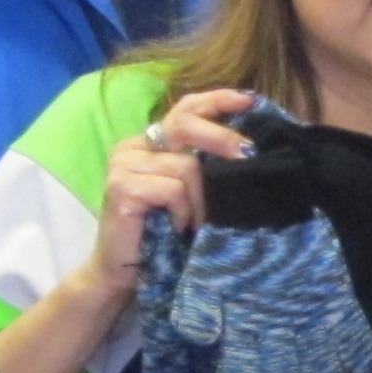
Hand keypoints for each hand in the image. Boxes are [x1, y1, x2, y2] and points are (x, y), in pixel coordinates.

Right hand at [86, 88, 255, 298]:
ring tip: (195, 224)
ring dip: (201, 201)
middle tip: (249, 154)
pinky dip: (183, 212)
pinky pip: (172, 190)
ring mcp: (123, 165)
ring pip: (186, 166)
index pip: (184, 109)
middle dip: (222, 137)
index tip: (250, 99)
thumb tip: (248, 148)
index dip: (217, 100)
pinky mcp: (121, 187)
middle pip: (185, 125)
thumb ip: (204, 167)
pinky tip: (177, 228)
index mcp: (150, 142)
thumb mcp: (189, 194)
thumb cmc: (163, 235)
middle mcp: (133, 146)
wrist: (125, 272)